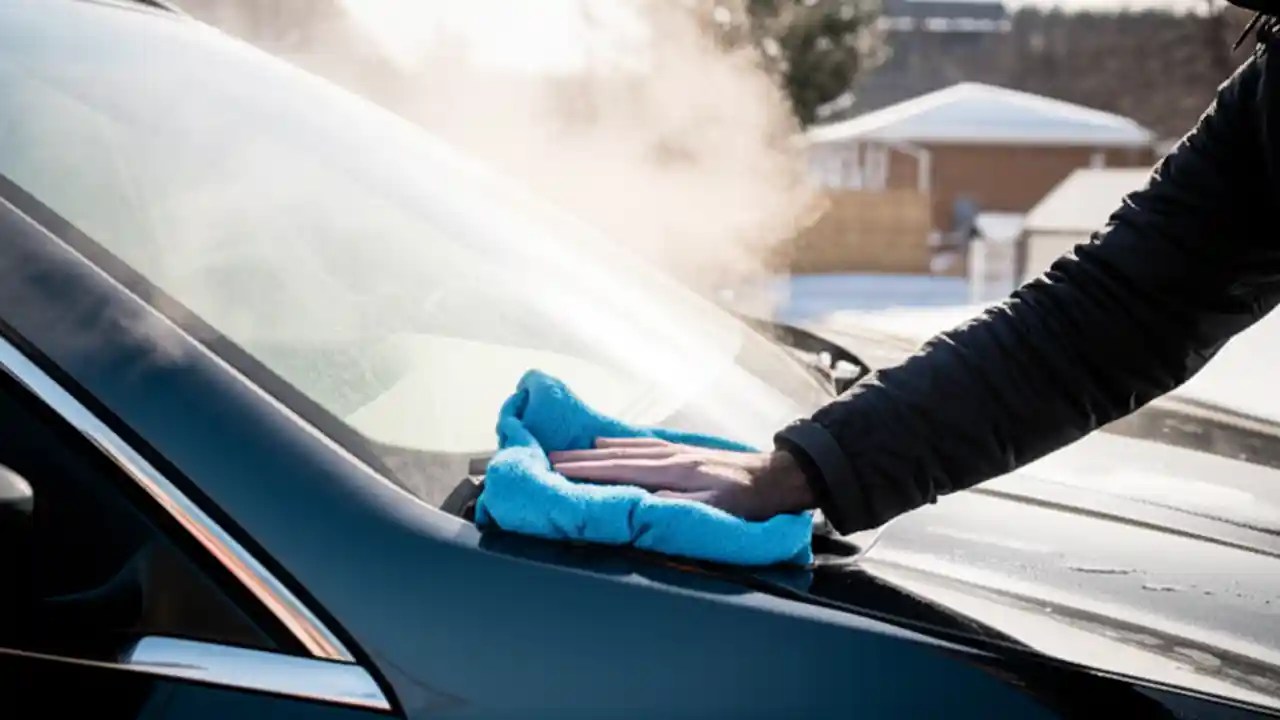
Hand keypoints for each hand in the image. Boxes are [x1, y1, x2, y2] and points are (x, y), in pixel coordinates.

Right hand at [548, 437, 815, 519]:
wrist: (780, 476)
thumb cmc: (750, 502)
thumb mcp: (717, 510)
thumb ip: (678, 506)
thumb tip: (639, 502)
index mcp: (675, 472)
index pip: (621, 470)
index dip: (588, 471)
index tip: (557, 469)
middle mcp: (671, 457)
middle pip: (618, 456)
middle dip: (581, 459)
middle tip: (549, 459)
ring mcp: (678, 451)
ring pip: (628, 448)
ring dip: (596, 451)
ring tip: (569, 452)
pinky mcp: (686, 452)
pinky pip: (644, 444)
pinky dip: (621, 443)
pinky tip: (610, 443)